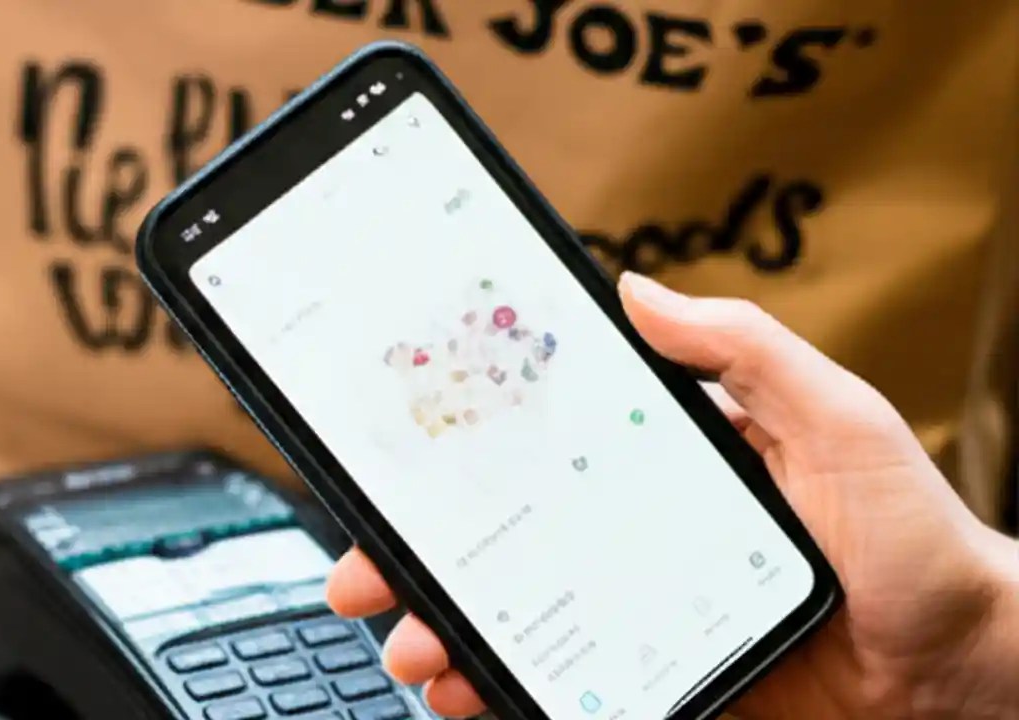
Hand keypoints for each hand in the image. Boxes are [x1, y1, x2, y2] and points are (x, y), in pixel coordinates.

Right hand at [326, 272, 1018, 718]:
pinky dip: (501, 691)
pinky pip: (559, 685)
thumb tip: (642, 291)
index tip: (395, 465)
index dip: (456, 461)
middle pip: (500, 541)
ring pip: (513, 618)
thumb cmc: (910, 534)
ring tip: (413, 648)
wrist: (959, 666)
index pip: (536, 453)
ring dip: (445, 631)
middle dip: (416, 557)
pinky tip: (467, 692)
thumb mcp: (834, 417)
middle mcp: (627, 536)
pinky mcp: (648, 678)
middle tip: (361, 575)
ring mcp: (632, 612)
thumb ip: (745, 351)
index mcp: (655, 467)